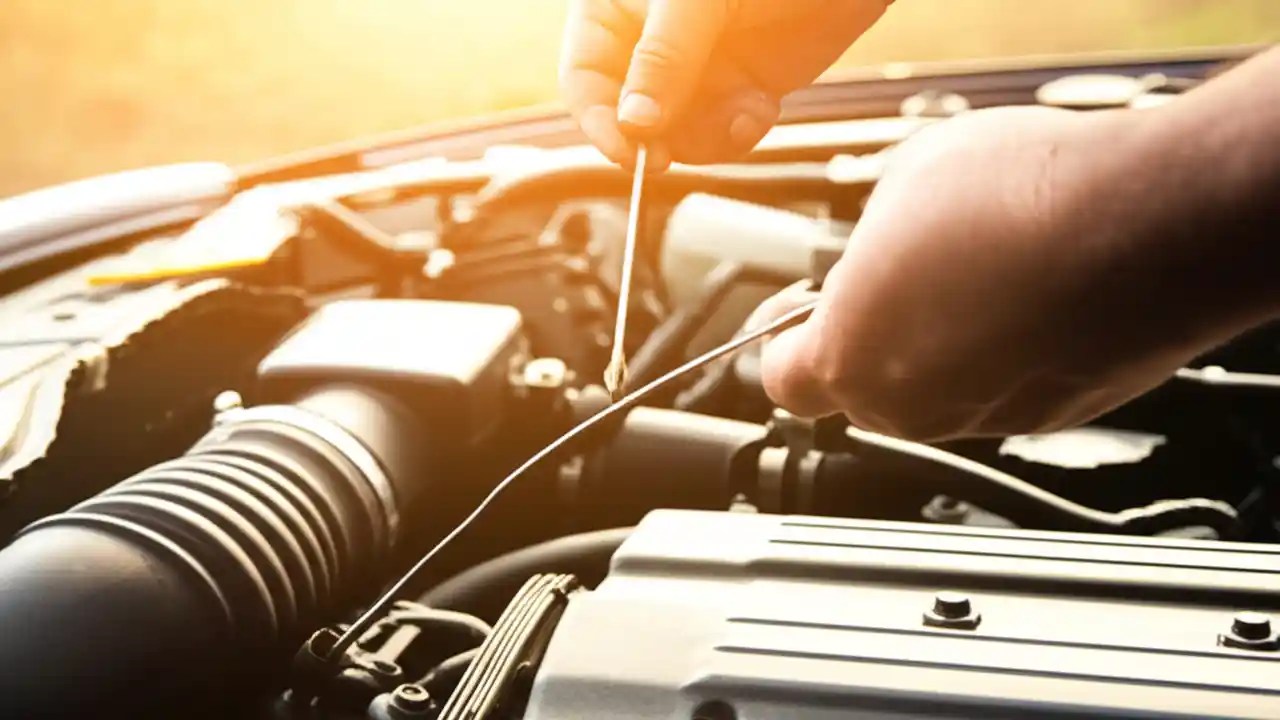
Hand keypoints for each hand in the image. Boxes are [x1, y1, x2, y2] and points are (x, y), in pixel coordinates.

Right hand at [559, 0, 890, 168]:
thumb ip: (662, 58)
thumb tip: (633, 122)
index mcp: (617, 9)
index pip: (585, 78)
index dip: (598, 120)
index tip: (627, 151)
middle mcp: (652, 44)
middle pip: (630, 117)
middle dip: (659, 136)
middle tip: (672, 154)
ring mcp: (697, 68)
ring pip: (677, 133)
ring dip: (707, 136)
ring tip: (740, 112)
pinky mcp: (740, 86)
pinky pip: (722, 132)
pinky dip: (740, 131)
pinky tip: (760, 108)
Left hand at [759, 106, 1231, 441]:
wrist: (1148, 225)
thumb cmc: (1022, 202)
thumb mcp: (905, 183)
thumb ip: (872, 238)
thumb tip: (882, 244)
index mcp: (848, 354)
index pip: (784, 379)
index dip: (784, 342)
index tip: (790, 317)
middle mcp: (910, 404)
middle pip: (864, 384)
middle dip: (873, 333)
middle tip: (902, 274)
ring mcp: (985, 418)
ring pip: (938, 390)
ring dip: (944, 342)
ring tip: (982, 270)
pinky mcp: (1053, 418)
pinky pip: (1004, 388)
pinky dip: (1007, 352)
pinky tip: (1032, 294)